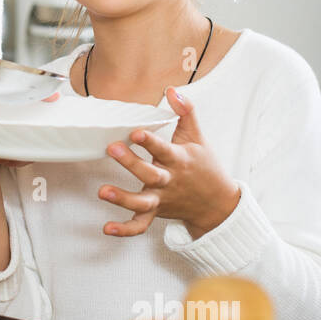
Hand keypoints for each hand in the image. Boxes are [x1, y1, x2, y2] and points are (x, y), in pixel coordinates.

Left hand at [98, 87, 240, 238]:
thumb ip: (185, 112)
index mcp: (179, 161)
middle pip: (150, 175)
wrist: (218, 204)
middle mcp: (169, 182)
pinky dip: (124, 230)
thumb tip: (172, 89)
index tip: (136, 132)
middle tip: (112, 149)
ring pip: (142, 203)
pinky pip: (140, 225)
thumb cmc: (204, 166)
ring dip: (122, 198)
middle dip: (131, 163)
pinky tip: (106, 228)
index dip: (150, 142)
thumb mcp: (197, 137)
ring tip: (102, 191)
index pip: (164, 149)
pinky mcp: (155, 214)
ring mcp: (162, 200)